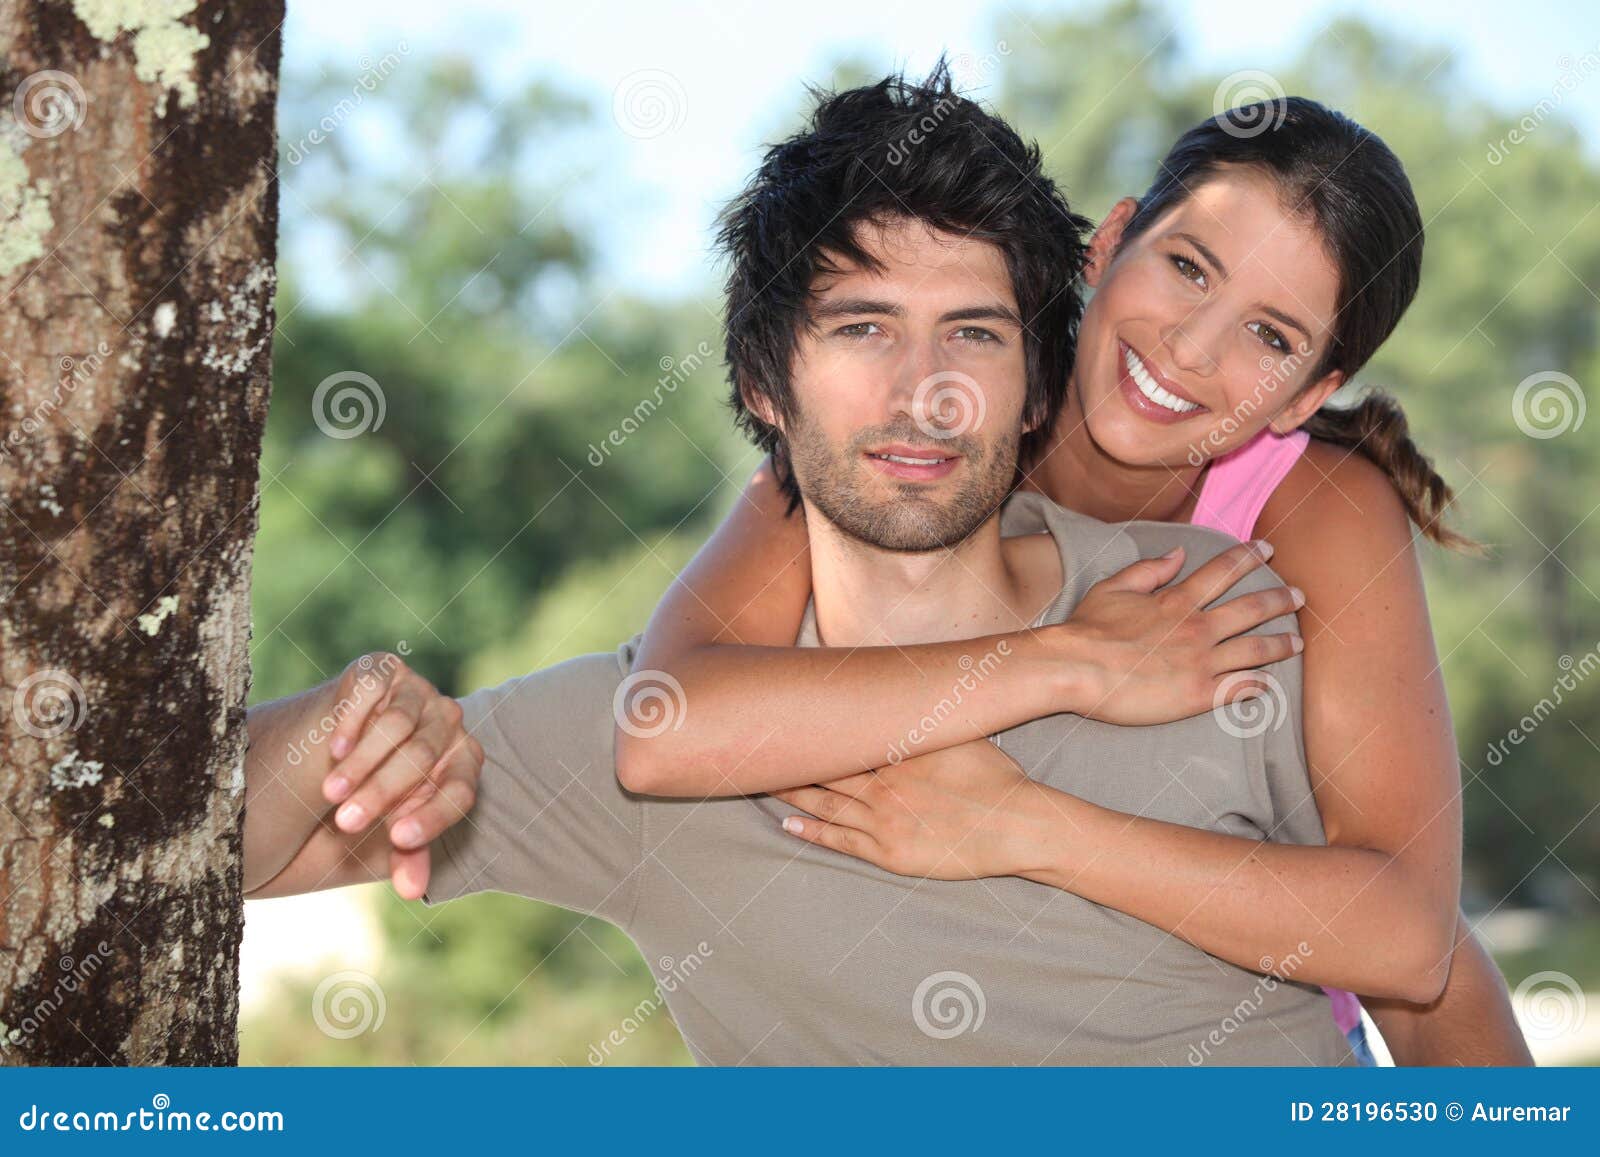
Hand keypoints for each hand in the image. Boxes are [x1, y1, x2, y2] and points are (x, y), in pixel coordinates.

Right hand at [321, 652, 483, 899]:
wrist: (332, 757)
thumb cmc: (371, 802)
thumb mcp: (388, 832)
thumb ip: (407, 855)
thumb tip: (412, 892)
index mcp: (462, 764)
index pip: (460, 791)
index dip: (433, 817)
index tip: (398, 840)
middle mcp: (448, 723)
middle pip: (425, 757)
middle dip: (385, 794)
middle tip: (347, 824)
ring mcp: (417, 691)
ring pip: (399, 725)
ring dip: (365, 762)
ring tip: (332, 794)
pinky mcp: (381, 669)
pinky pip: (373, 691)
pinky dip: (353, 722)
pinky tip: (332, 751)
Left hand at [773, 740, 1045, 879]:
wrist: (1017, 823)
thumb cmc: (995, 777)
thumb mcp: (958, 734)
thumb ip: (926, 719)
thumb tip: (910, 692)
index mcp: (898, 752)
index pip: (840, 735)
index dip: (809, 727)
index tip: (782, 715)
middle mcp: (882, 783)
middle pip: (822, 767)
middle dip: (788, 758)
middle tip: (755, 746)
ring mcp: (881, 819)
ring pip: (822, 803)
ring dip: (790, 793)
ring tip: (760, 784)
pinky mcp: (887, 851)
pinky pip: (839, 841)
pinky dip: (810, 833)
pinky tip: (788, 826)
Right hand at [1053, 540, 1303, 725]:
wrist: (1075, 669)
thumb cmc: (1087, 630)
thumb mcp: (1113, 588)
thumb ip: (1149, 570)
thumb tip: (1178, 553)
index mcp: (1177, 600)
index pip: (1223, 571)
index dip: (1249, 557)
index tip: (1268, 549)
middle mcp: (1196, 628)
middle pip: (1251, 609)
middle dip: (1280, 600)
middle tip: (1299, 596)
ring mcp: (1201, 662)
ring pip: (1255, 650)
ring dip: (1281, 645)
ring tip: (1298, 643)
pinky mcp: (1197, 695)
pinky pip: (1238, 689)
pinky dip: (1257, 686)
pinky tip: (1267, 685)